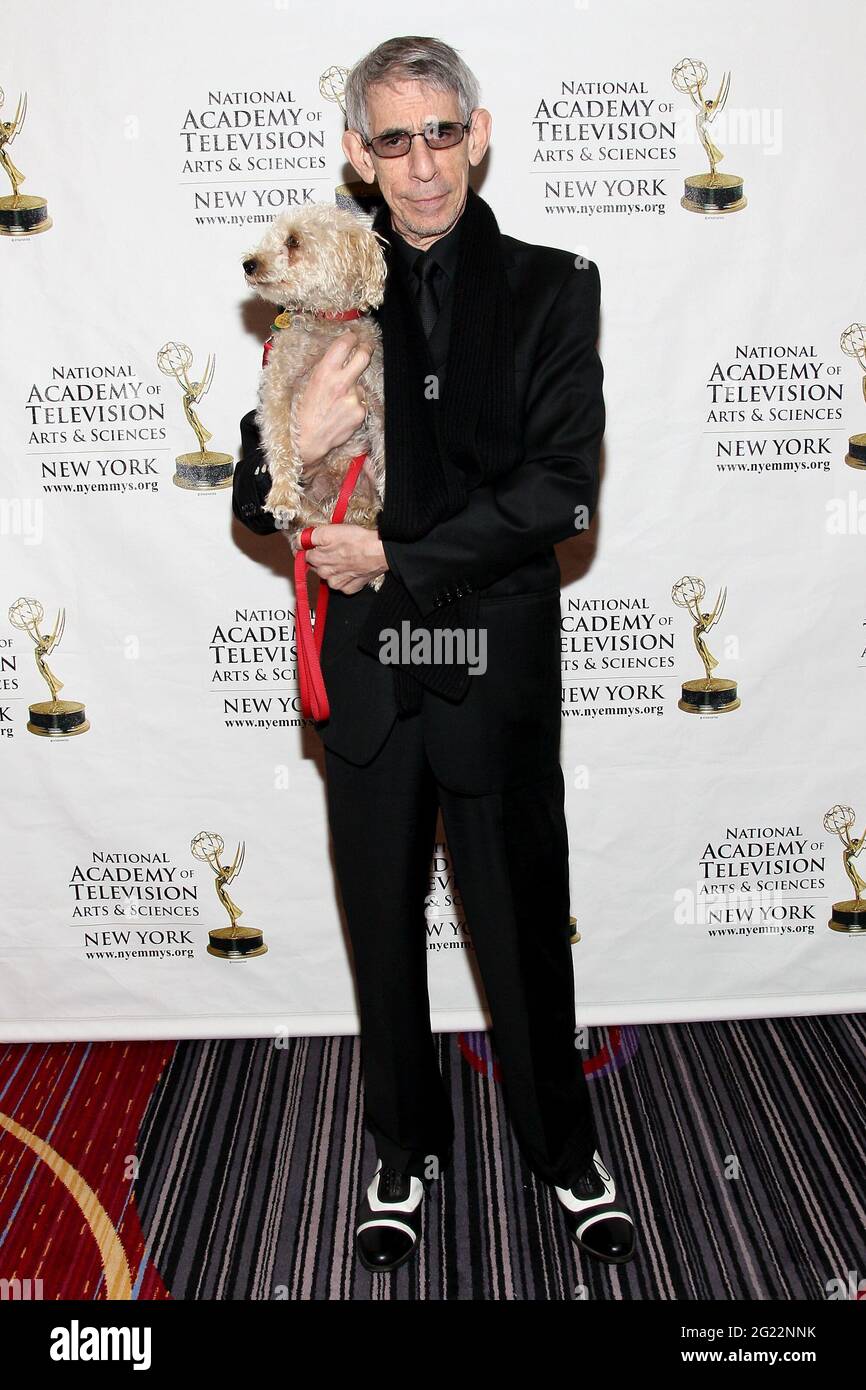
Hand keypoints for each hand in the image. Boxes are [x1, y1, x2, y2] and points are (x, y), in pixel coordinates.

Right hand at [295, 329, 372, 465]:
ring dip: (354, 388)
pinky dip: (355, 405)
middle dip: (366, 349)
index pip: (344, 345)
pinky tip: (342, 413)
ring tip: (339, 402)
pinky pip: (361, 402)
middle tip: (365, 348)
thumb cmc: (304, 412)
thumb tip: (339, 356)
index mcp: (325, 372)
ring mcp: (353, 398)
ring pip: (360, 384)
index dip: (352, 337)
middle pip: (363, 356)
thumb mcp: (308, 384)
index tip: (354, 337)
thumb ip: (325, 369)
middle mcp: (341, 383)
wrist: (308, 439)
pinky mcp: (360, 412)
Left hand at [304, 523, 387, 592]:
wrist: (380, 552)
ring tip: (345, 557)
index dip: (309, 547)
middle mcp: (325, 574)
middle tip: (334, 548)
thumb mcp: (329, 531)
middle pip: (316, 566)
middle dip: (321, 557)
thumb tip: (299, 540)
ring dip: (333, 568)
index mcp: (318, 559)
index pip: (304, 555)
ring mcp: (337, 583)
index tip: (314, 544)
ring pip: (328, 576)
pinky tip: (351, 568)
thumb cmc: (358, 541)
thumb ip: (310, 536)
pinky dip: (345, 577)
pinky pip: (342, 584)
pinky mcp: (350, 588)